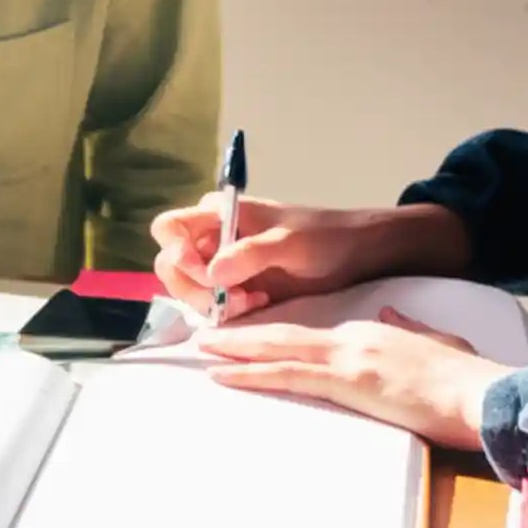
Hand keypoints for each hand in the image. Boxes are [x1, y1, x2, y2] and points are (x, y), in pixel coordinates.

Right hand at [151, 196, 469, 318]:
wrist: (358, 254)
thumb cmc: (326, 236)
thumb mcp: (290, 241)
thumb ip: (250, 253)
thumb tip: (212, 273)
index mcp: (218, 214)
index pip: (169, 228)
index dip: (176, 250)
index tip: (203, 270)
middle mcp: (212, 239)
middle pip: (172, 265)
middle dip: (194, 286)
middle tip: (227, 297)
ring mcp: (222, 266)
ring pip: (189, 289)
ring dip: (212, 302)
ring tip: (251, 301)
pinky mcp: (235, 291)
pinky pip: (212, 306)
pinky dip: (228, 312)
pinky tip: (258, 305)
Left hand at [195, 307, 511, 449]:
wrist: (484, 395)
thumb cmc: (466, 382)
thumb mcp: (436, 344)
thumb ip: (407, 328)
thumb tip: (389, 316)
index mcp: (371, 335)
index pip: (311, 335)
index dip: (276, 335)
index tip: (247, 338)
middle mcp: (352, 340)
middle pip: (286, 336)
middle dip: (243, 336)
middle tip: (206, 337)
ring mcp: (348, 358)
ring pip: (279, 350)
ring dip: (236, 351)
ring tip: (203, 351)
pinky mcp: (348, 381)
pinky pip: (288, 375)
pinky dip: (251, 373)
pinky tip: (224, 375)